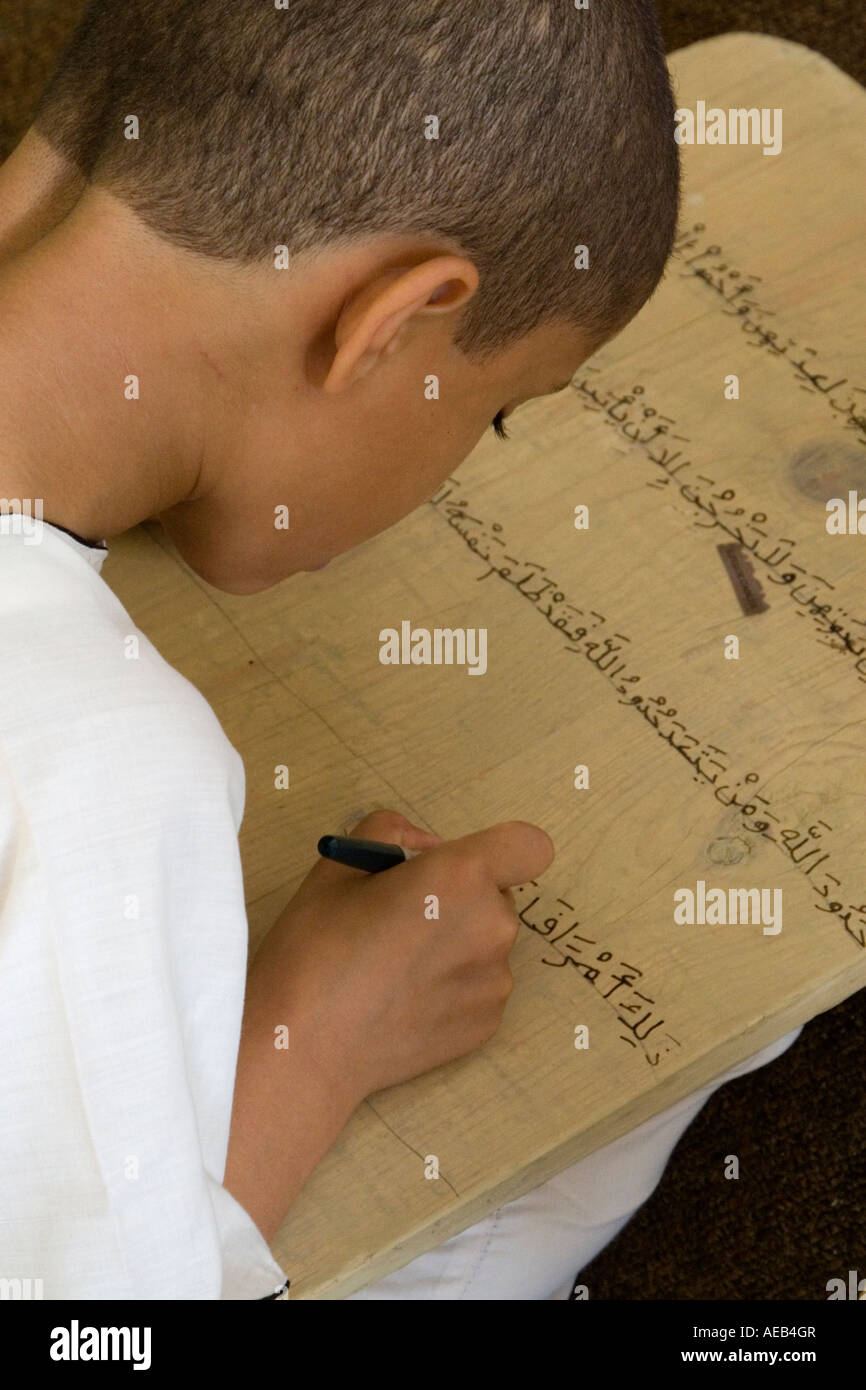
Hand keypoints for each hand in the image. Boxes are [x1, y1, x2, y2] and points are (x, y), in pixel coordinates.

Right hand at [256, 809, 554, 1103]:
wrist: (302, 1045)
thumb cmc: (315, 947)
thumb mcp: (341, 865)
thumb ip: (391, 832)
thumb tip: (426, 848)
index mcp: (461, 877)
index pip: (529, 847)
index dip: (502, 851)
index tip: (462, 866)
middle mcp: (492, 926)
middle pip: (497, 895)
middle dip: (460, 897)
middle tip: (403, 918)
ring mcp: (495, 981)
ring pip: (486, 942)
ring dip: (456, 943)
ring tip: (397, 967)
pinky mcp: (487, 1023)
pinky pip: (480, 985)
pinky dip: (453, 986)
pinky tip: (404, 999)